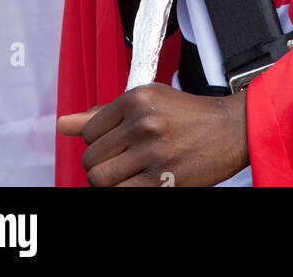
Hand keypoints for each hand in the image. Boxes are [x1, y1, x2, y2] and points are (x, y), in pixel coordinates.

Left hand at [56, 83, 248, 186]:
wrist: (230, 130)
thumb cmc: (187, 115)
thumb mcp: (147, 101)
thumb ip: (103, 113)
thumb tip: (62, 124)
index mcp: (136, 98)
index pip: (89, 132)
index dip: (100, 142)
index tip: (118, 144)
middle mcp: (142, 123)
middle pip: (91, 159)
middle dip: (103, 165)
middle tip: (124, 163)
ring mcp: (152, 152)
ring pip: (100, 180)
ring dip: (110, 183)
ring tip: (130, 175)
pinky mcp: (162, 180)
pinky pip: (121, 194)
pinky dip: (126, 191)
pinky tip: (142, 181)